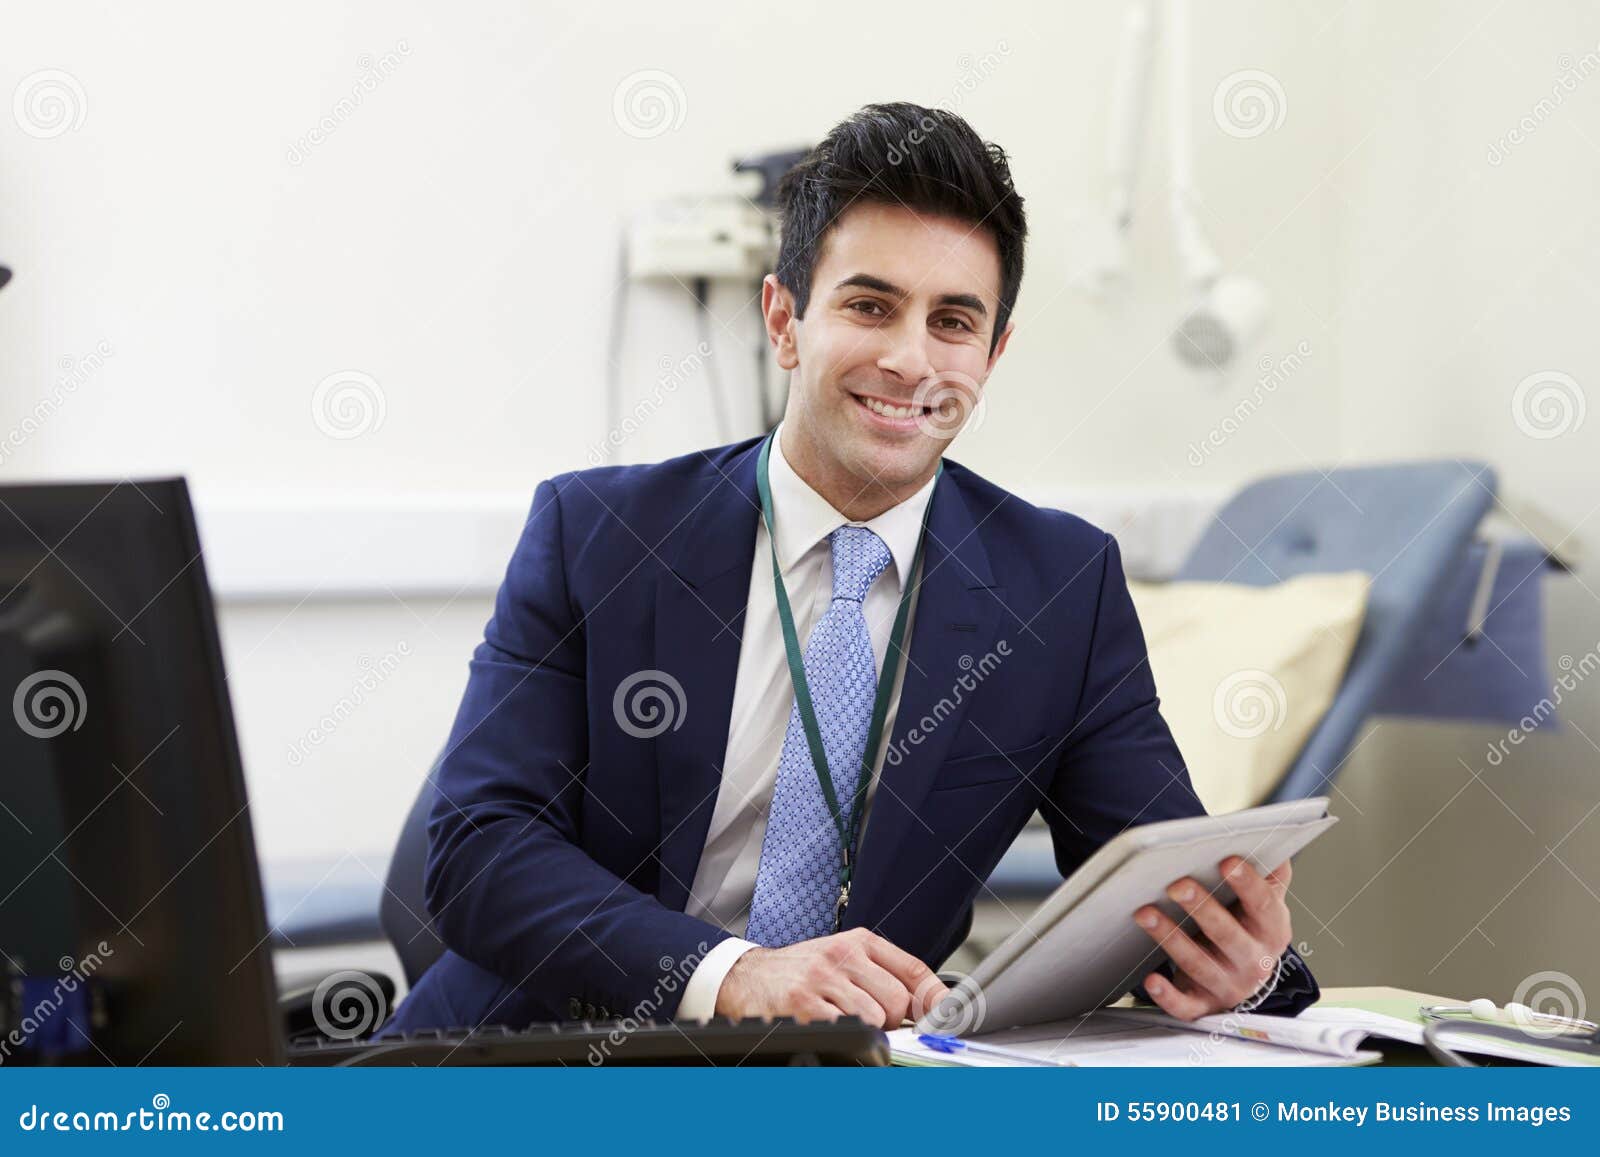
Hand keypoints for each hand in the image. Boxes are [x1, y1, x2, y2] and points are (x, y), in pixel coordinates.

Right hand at [714, 927, 949, 1027]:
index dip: (936, 998)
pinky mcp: (801, 1004)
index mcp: (858, 942)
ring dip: (865, 1032)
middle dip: (890, 1022)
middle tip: (869, 1022)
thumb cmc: (800, 972)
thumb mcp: (842, 960)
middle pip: (897, 1002)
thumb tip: (928, 1006)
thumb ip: (882, 976)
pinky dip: (844, 1039)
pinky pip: (843, 1030)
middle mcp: (841, 955)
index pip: (913, 970)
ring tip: (842, 1023)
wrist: (746, 976)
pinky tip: (828, 1029)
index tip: (948, 1017)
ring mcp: (821, 979)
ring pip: (873, 1020)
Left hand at [1132, 856, 1293, 1020]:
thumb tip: (1273, 839)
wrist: (1243, 977)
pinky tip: (1151, 979)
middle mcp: (1254, 962)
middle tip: (1176, 884)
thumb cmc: (1248, 929)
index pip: (1264, 906)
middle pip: (1228, 936)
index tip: (1227, 861)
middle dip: (1202, 909)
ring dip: (1171, 939)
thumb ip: (1269, 875)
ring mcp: (1228, 986)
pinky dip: (1167, 995)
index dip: (1247, 883)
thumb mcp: (1265, 904)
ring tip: (1145, 913)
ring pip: (1198, 964)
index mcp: (1272, 931)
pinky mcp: (1203, 1005)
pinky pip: (1185, 1006)